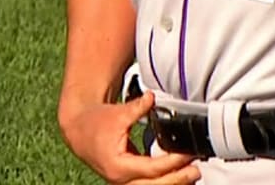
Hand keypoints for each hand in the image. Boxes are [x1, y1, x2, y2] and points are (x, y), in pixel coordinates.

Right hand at [59, 91, 201, 183]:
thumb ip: (137, 108)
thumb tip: (152, 98)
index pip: (151, 169)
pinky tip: (180, 175)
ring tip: (192, 175)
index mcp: (117, 165)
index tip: (187, 154)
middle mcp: (120, 179)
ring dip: (173, 183)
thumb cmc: (96, 123)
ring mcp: (124, 183)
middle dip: (177, 179)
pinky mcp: (128, 181)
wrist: (79, 131)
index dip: (172, 163)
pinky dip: (165, 181)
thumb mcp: (116, 114)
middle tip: (196, 169)